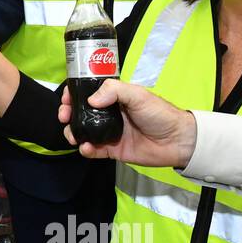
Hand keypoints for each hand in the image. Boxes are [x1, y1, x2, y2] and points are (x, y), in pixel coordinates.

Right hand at [59, 80, 197, 167]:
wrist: (177, 141)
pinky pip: (93, 150)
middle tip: (64, 117)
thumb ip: (114, 91)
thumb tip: (90, 100)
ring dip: (73, 133)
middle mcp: (108, 114)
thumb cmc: (159, 114)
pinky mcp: (113, 150)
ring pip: (83, 132)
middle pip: (80, 113)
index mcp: (114, 98)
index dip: (73, 94)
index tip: (65, 99)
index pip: (87, 93)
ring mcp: (109, 132)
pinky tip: (85, 148)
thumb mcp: (137, 95)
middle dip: (68, 115)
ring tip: (72, 136)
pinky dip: (85, 150)